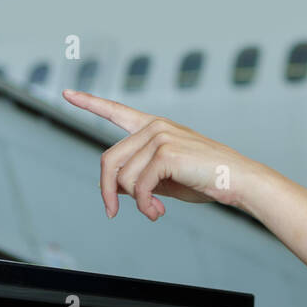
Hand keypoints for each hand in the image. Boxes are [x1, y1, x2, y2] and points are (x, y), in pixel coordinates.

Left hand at [62, 88, 253, 218]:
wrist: (237, 180)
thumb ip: (141, 177)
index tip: (68, 94)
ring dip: (136, 202)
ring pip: (123, 178)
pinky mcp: (166, 153)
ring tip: (154, 211)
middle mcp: (155, 126)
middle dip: (107, 191)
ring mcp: (160, 137)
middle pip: (108, 160)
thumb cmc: (207, 178)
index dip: (90, 103)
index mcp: (154, 127)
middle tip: (112, 212)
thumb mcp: (166, 178)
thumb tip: (117, 190)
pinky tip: (158, 212)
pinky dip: (145, 205)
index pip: (116, 111)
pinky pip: (139, 186)